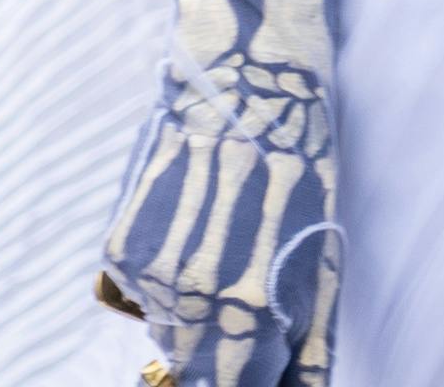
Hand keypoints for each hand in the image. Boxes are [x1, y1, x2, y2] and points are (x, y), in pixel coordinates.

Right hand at [100, 75, 335, 386]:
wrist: (245, 85)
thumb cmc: (302, 174)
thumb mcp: (324, 267)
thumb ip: (306, 355)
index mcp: (253, 309)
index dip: (248, 381)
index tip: (257, 369)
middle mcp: (193, 300)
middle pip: (195, 370)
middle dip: (222, 356)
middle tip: (248, 295)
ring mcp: (149, 275)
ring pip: (167, 334)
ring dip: (193, 318)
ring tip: (226, 248)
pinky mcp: (118, 250)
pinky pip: (138, 298)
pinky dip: (161, 282)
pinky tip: (190, 229)